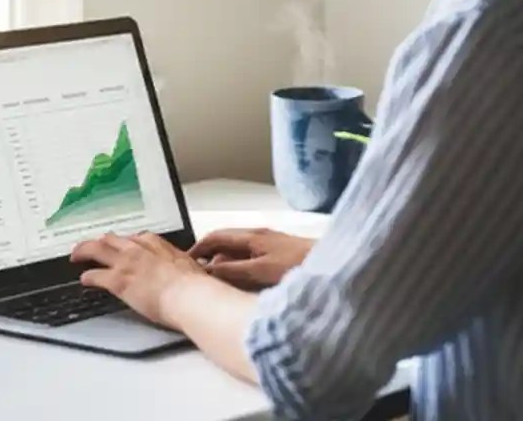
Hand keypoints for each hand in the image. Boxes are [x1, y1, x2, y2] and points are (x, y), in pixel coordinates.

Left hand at [70, 232, 208, 328]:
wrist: (189, 296)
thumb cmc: (194, 285)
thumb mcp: (189, 267)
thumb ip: (180, 266)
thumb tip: (189, 271)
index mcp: (156, 244)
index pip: (134, 238)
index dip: (124, 242)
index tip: (121, 245)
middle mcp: (138, 249)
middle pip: (111, 239)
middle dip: (100, 242)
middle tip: (93, 246)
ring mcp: (126, 263)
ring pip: (97, 250)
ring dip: (84, 251)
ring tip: (76, 255)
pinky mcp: (118, 281)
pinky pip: (95, 275)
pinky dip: (87, 276)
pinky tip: (84, 280)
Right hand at [187, 228, 314, 289]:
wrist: (337, 266)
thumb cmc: (300, 265)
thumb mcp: (260, 271)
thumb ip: (233, 270)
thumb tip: (207, 269)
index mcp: (252, 236)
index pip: (215, 237)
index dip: (197, 249)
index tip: (184, 264)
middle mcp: (259, 237)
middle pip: (226, 244)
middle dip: (209, 258)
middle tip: (198, 277)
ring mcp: (271, 246)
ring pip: (240, 254)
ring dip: (226, 266)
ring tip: (218, 285)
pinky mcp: (281, 257)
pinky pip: (253, 261)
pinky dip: (241, 271)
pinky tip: (243, 286)